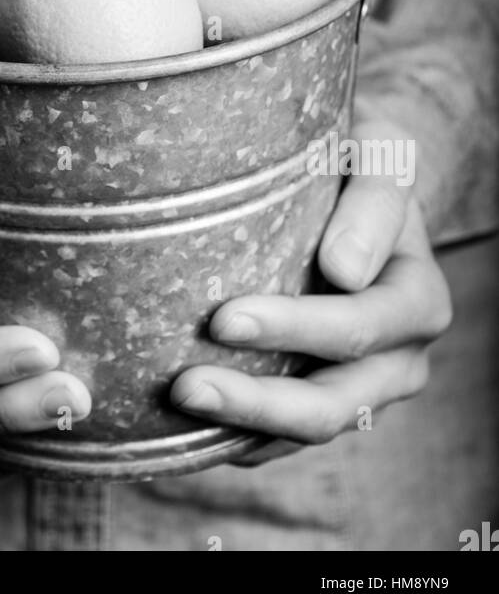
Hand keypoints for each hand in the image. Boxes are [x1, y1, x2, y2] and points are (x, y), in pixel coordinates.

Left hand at [170, 122, 452, 454]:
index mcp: (417, 299)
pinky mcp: (322, 404)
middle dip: (257, 400)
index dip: (292, 329)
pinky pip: (281, 441)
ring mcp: (362, 391)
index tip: (224, 319)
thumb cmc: (358, 161)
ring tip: (177, 400)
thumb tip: (344, 270)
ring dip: (240, 424)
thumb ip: (375, 200)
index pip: (357, 327)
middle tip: (185, 384)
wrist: (351, 184)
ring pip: (305, 431)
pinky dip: (237, 438)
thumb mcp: (380, 153)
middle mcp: (399, 358)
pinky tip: (181, 427)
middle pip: (333, 402)